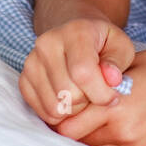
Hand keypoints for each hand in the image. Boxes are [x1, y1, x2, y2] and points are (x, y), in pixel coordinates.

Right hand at [19, 17, 134, 126]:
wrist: (75, 36)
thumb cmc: (102, 44)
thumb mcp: (121, 47)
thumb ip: (118, 62)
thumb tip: (111, 80)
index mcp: (75, 32)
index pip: (83, 72)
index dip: (101, 93)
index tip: (113, 96)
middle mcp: (47, 43)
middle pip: (68, 93)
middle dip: (88, 102)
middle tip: (96, 93)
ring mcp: (32, 61)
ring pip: (54, 107)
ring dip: (74, 110)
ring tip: (84, 95)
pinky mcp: (24, 79)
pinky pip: (41, 111)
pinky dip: (58, 113)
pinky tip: (69, 99)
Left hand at [54, 45, 145, 145]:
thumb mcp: (129, 66)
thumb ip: (100, 84)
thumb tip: (70, 98)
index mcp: (114, 103)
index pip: (67, 128)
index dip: (62, 124)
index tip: (65, 119)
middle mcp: (125, 130)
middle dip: (78, 139)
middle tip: (80, 131)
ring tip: (104, 136)